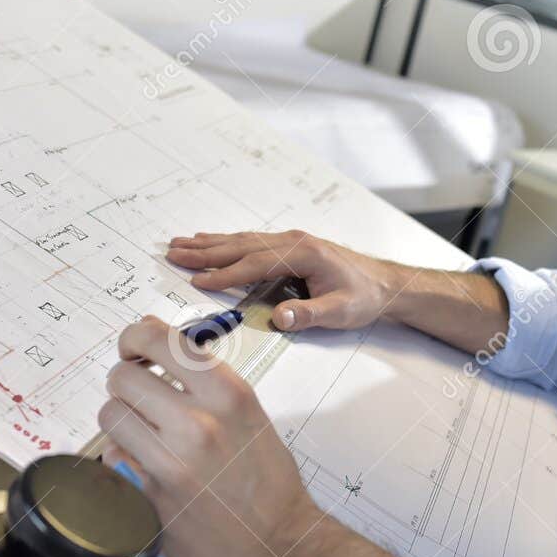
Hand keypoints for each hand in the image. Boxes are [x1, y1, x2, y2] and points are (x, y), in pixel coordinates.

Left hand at [97, 316, 319, 556]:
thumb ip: (201, 377)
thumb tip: (151, 337)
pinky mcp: (149, 497)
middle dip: (124, 384)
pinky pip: (113, 457)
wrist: (277, 543)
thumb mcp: (246, 412)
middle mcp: (197, 423)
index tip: (133, 349)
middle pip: (122, 378)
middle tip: (137, 396)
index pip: (159, 340)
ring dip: (119, 421)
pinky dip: (121, 457)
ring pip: (110, 415)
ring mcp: (170, 462)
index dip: (134, 338)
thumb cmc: (264, 477)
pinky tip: (145, 465)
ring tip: (140, 432)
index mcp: (227, 394)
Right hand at [165, 230, 392, 332]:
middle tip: (172, 253)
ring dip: (209, 243)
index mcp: (302, 254)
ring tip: (180, 244)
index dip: (225, 274)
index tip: (198, 281)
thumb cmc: (364, 297)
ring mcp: (290, 240)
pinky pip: (250, 241)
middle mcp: (292, 241)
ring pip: (242, 240)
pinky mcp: (289, 244)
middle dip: (204, 251)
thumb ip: (309, 315)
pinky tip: (210, 241)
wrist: (384, 283)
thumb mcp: (341, 311)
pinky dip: (226, 241)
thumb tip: (278, 317)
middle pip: (241, 245)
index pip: (255, 265)